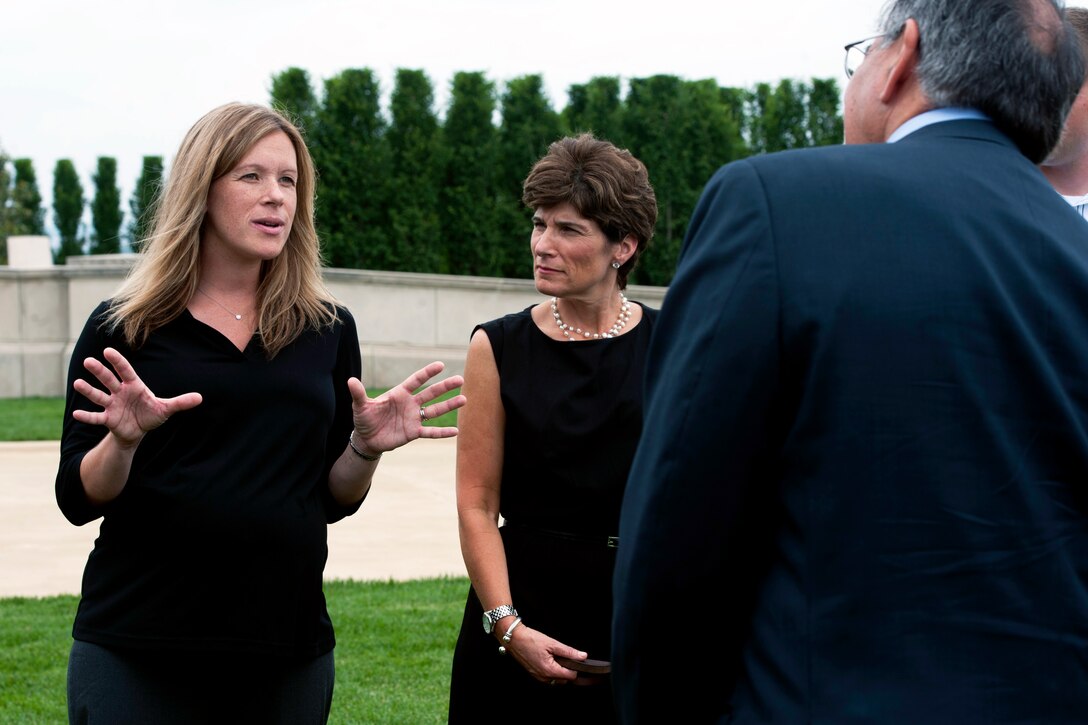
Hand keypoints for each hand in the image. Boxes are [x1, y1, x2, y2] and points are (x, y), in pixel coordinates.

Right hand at [72, 347, 202, 446]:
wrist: (139, 430)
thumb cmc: (150, 413)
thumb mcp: (166, 408)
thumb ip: (180, 402)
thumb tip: (200, 398)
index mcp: (134, 386)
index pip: (125, 371)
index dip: (118, 362)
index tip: (108, 351)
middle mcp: (120, 392)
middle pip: (108, 380)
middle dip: (99, 371)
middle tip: (88, 361)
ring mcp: (112, 405)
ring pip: (99, 396)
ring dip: (88, 390)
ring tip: (77, 383)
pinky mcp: (108, 419)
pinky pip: (96, 417)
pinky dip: (87, 416)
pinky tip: (77, 413)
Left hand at [348, 361, 465, 453]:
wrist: (366, 439)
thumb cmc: (364, 419)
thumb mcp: (360, 406)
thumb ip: (358, 394)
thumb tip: (350, 380)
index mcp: (399, 394)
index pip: (416, 381)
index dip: (427, 373)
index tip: (441, 365)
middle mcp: (410, 404)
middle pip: (431, 393)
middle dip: (445, 386)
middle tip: (460, 379)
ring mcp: (413, 418)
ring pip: (435, 410)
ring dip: (449, 406)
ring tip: (464, 400)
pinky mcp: (413, 433)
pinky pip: (430, 431)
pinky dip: (442, 432)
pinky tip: (456, 431)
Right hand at [501, 624, 585, 685]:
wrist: (514, 639)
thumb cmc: (531, 640)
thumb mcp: (552, 643)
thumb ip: (569, 652)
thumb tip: (582, 656)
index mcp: (550, 670)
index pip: (571, 676)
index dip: (576, 668)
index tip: (577, 661)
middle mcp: (544, 677)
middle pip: (564, 680)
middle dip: (568, 671)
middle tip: (567, 658)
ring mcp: (538, 677)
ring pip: (556, 680)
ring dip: (560, 672)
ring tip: (558, 658)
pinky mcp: (534, 674)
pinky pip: (548, 678)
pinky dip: (552, 672)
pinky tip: (551, 661)